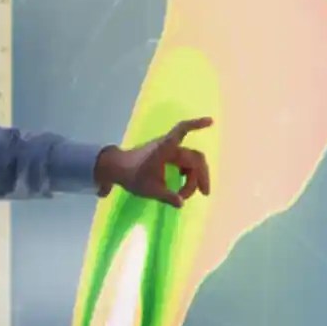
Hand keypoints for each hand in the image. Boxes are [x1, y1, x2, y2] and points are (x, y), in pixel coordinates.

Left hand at [94, 117, 212, 207]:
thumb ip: (168, 197)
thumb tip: (181, 204)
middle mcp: (168, 147)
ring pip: (189, 161)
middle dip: (200, 175)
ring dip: (192, 176)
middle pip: (193, 158)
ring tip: (185, 194)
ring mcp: (167, 150)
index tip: (211, 121)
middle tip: (204, 193)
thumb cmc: (132, 175)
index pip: (182, 131)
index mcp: (165, 149)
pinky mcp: (164, 156)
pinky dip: (187, 171)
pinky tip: (184, 182)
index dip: (197, 124)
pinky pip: (182, 162)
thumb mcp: (150, 190)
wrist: (115, 169)